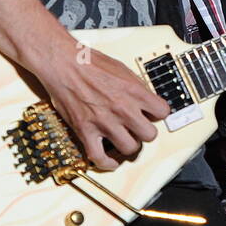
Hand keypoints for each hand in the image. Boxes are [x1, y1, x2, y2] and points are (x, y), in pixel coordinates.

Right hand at [0, 0, 169, 171]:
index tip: (152, 115)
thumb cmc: (89, 62)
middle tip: (137, 128)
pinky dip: (107, 163)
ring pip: (130, 148)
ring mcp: (105, 122)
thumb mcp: (122, 69)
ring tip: (123, 139)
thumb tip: (145, 99)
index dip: (157, 114)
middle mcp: (123, 109)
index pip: (162, 112)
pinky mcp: (86, 131)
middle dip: (144, 132)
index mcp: (134, 91)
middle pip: (149, 134)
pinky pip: (100, 158)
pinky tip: (110, 160)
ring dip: (128, 145)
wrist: (63, 63)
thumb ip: (136, 87)